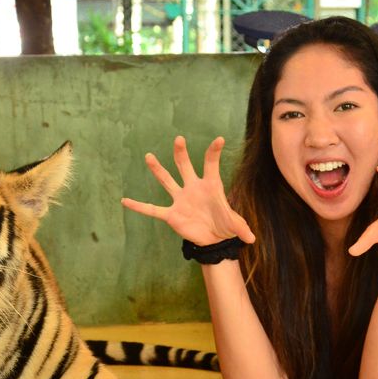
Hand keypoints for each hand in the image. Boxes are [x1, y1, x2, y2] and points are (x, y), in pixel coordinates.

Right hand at [121, 136, 254, 245]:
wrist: (213, 239)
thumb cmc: (225, 226)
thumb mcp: (234, 225)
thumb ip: (241, 228)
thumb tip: (251, 239)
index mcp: (210, 186)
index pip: (211, 165)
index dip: (214, 153)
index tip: (219, 139)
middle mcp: (192, 188)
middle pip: (185, 166)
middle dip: (181, 153)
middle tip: (179, 139)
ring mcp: (180, 199)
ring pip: (167, 181)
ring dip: (158, 169)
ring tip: (149, 156)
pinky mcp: (171, 214)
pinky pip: (152, 210)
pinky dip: (139, 206)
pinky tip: (125, 201)